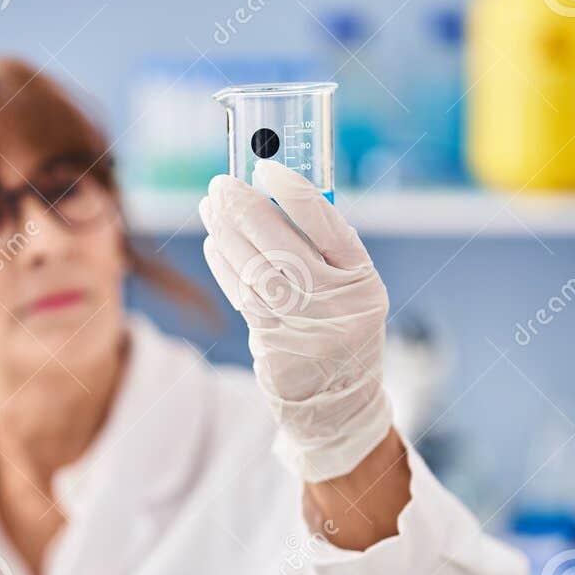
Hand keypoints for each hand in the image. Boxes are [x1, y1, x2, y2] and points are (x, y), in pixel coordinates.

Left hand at [199, 160, 392, 483]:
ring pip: (255, 267)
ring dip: (226, 231)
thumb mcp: (353, 294)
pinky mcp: (274, 342)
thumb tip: (272, 197)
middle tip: (220, 184)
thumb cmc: (341, 332)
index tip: (265, 169)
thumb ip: (325, 251)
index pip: (328, 224)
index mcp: (364, 281)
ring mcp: (305, 325)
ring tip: (209, 206)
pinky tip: (213, 242)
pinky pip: (242, 294)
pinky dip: (224, 264)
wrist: (338, 405)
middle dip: (246, 208)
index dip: (293, 192)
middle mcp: (337, 302)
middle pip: (284, 243)